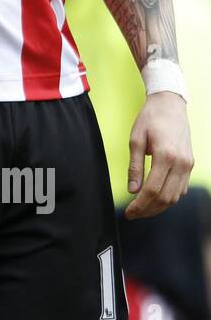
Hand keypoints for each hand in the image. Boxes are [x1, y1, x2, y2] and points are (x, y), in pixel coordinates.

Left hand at [124, 92, 193, 218]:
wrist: (170, 105)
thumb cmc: (150, 119)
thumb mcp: (135, 140)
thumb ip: (134, 167)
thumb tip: (132, 190)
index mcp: (166, 155)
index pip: (152, 190)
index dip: (140, 205)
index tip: (128, 212)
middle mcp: (181, 163)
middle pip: (165, 198)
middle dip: (148, 210)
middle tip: (133, 214)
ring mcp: (188, 165)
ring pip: (175, 196)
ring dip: (158, 207)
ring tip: (142, 210)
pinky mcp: (190, 164)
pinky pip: (181, 188)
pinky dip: (168, 198)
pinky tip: (155, 199)